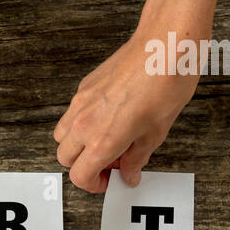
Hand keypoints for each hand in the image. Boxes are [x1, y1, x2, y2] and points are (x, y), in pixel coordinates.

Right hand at [52, 12, 205, 192]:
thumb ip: (138, 157)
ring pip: (62, 135)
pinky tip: (109, 117)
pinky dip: (82, 123)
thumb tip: (130, 173)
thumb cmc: (167, 84)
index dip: (94, 184)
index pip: (80, 175)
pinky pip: (72, 113)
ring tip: (105, 140)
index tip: (109, 180)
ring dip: (77, 145)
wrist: (164, 45)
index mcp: (103, 139)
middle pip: (65, 157)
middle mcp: (85, 123)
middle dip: (83, 166)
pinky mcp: (84, 87)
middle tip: (109, 163)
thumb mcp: (157, 131)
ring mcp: (80, 103)